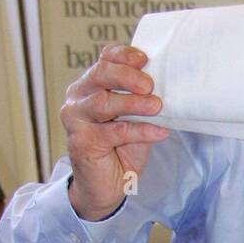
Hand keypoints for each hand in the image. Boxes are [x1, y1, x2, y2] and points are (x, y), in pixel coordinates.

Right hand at [60, 44, 168, 220]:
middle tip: (150, 85)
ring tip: (156, 106)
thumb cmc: (121, 149)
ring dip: (134, 103)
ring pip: (104, 102)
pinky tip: (158, 132)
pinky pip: (114, 131)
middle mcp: (79, 97)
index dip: (123, 55)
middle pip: (100, 75)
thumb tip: (166, 85)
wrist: (106, 186)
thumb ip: (142, 100)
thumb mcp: (135, 119)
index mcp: (92, 85)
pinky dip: (140, 130)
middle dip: (127, 76)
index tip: (145, 60)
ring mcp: (76, 119)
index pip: (104, 59)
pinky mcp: (82, 141)